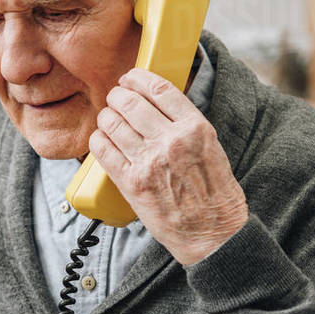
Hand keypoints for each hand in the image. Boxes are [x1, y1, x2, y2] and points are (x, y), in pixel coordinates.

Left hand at [89, 67, 248, 265]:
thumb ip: (186, 126)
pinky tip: (102, 140)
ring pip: (112, 123)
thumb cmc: (216, 195)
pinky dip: (98, 140)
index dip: (137, 78)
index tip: (130, 78)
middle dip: (117, 95)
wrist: (213, 234)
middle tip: (115, 98)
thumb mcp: (212, 148)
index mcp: (195, 128)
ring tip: (109, 119)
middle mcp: (171, 141)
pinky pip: (103, 150)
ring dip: (106, 117)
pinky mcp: (132, 183)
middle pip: (130, 102)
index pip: (158, 88)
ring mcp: (149, 162)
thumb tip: (158, 106)